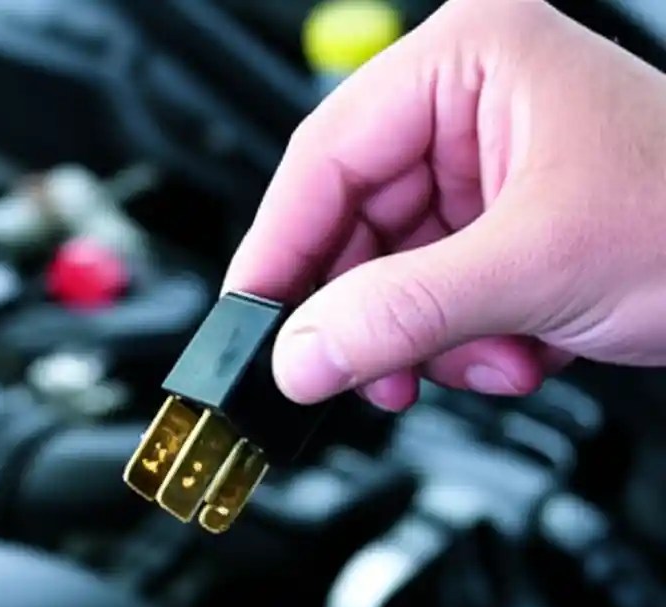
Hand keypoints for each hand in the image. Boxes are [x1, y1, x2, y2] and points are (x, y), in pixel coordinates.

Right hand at [226, 0, 665, 410]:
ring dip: (418, 333)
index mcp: (469, 59)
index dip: (279, 246)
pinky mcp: (496, 221)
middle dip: (364, 307)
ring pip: (385, 265)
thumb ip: (399, 313)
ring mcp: (481, 165)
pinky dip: (453, 338)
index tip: (250, 318)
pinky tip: (508, 351)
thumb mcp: (536, 267)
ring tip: (477, 358)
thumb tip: (299, 351)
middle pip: (351, 218)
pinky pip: (427, 288)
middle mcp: (466, 104)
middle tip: (343, 368)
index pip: (327, 154)